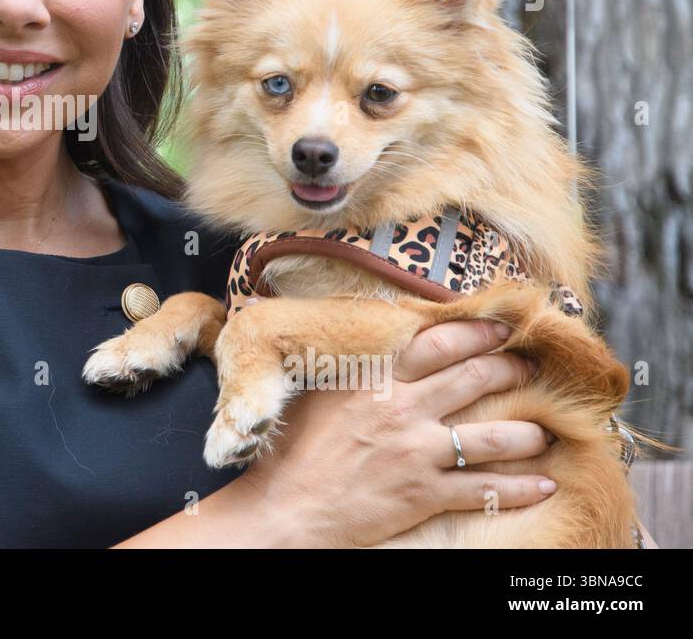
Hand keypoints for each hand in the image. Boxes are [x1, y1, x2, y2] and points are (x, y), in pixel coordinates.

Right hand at [238, 319, 555, 547]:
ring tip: (545, 429)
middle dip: (511, 369)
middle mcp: (402, 408)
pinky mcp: (424, 493)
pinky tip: (545, 485)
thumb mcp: (320, 393)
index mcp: (374, 378)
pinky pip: (486, 489)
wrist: (288, 506)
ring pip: (493, 435)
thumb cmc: (296, 449)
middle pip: (474, 378)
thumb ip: (355, 368)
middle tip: (531, 367)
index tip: (501, 327)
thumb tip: (382, 345)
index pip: (438, 343)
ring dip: (528, 431)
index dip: (476, 331)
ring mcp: (416, 451)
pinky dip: (521, 488)